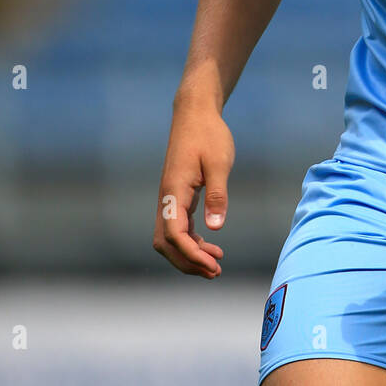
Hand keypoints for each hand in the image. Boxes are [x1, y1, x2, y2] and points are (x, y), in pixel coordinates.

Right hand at [153, 99, 234, 277]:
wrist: (195, 114)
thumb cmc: (209, 135)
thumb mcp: (219, 163)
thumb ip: (217, 195)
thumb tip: (216, 228)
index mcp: (174, 192)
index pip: (174, 234)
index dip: (191, 254)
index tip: (213, 265)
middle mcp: (166, 198)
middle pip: (166, 243)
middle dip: (188, 262)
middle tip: (216, 271)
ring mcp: (169, 198)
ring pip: (169, 238)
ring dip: (188, 254)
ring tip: (215, 264)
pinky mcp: (177, 196)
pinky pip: (177, 228)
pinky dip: (190, 242)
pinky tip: (209, 245)